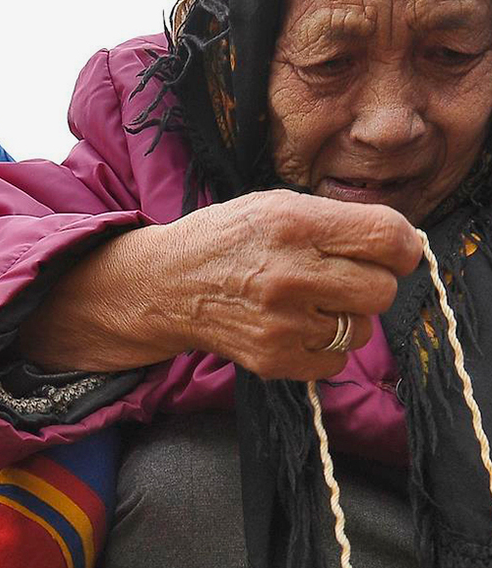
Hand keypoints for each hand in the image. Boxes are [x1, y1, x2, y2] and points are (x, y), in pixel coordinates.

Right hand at [169, 190, 420, 378]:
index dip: (403, 247)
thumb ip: (335, 221)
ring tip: (309, 304)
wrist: (164, 286)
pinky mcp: (272, 358)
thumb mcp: (275, 206)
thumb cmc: (225, 241)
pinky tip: (297, 329)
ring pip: (361, 329)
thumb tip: (398, 243)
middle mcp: (289, 273)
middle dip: (371, 284)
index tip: (394, 253)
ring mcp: (280, 321)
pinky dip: (325, 348)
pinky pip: (335, 360)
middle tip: (342, 279)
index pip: (388, 237)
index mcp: (293, 223)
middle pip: (382, 289)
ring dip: (345, 318)